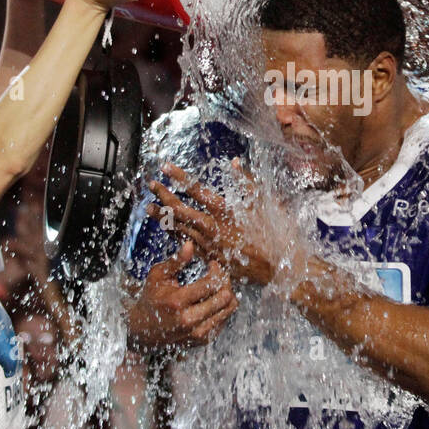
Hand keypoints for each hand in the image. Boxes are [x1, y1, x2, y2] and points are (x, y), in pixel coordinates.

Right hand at [128, 240, 237, 349]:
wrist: (143, 330)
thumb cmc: (151, 298)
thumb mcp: (158, 276)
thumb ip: (176, 261)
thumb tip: (190, 245)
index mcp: (177, 302)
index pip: (211, 283)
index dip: (216, 270)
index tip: (213, 264)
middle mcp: (189, 320)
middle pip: (225, 297)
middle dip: (225, 281)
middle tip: (219, 274)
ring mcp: (197, 333)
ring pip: (229, 309)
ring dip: (228, 294)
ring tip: (218, 286)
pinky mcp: (203, 340)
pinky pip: (225, 319)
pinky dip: (223, 307)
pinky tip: (213, 300)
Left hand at [147, 161, 280, 285]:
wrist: (279, 266)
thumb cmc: (275, 232)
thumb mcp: (264, 202)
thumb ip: (246, 181)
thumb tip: (234, 162)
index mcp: (225, 210)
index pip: (196, 190)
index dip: (179, 177)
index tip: (165, 167)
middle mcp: (213, 227)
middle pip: (180, 210)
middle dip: (164, 196)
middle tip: (151, 184)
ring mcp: (209, 244)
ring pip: (180, 229)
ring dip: (164, 217)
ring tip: (149, 207)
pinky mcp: (211, 257)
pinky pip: (187, 244)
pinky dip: (175, 234)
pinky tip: (166, 229)